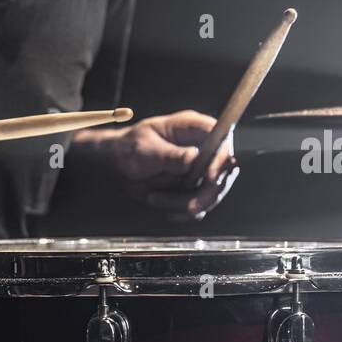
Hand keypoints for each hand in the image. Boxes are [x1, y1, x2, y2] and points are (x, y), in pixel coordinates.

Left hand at [85, 110, 238, 219]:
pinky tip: (159, 203)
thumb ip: (170, 155)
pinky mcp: (193, 188)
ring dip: (186, 204)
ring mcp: (200, 171)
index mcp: (194, 129)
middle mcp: (203, 149)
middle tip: (188, 206)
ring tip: (153, 197)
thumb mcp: (145, 149)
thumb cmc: (129, 147)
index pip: (222, 142)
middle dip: (208, 193)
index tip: (209, 178)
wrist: (117, 163)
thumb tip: (194, 157)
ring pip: (210, 194)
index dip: (221, 161)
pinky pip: (197, 207)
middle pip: (223, 174)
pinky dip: (180, 212)